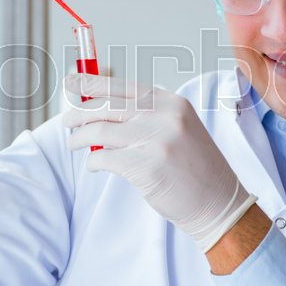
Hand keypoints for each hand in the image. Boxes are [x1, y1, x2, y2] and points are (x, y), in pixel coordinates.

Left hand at [63, 74, 256, 251]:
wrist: (218, 203)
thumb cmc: (194, 168)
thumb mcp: (178, 128)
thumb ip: (145, 115)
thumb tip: (100, 107)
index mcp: (171, 102)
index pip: (122, 86)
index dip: (91, 83)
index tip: (70, 82)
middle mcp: (164, 116)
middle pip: (106, 106)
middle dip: (79, 113)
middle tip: (67, 121)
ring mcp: (156, 140)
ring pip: (99, 131)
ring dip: (79, 138)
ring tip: (74, 143)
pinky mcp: (146, 167)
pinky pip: (104, 158)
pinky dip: (93, 161)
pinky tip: (94, 165)